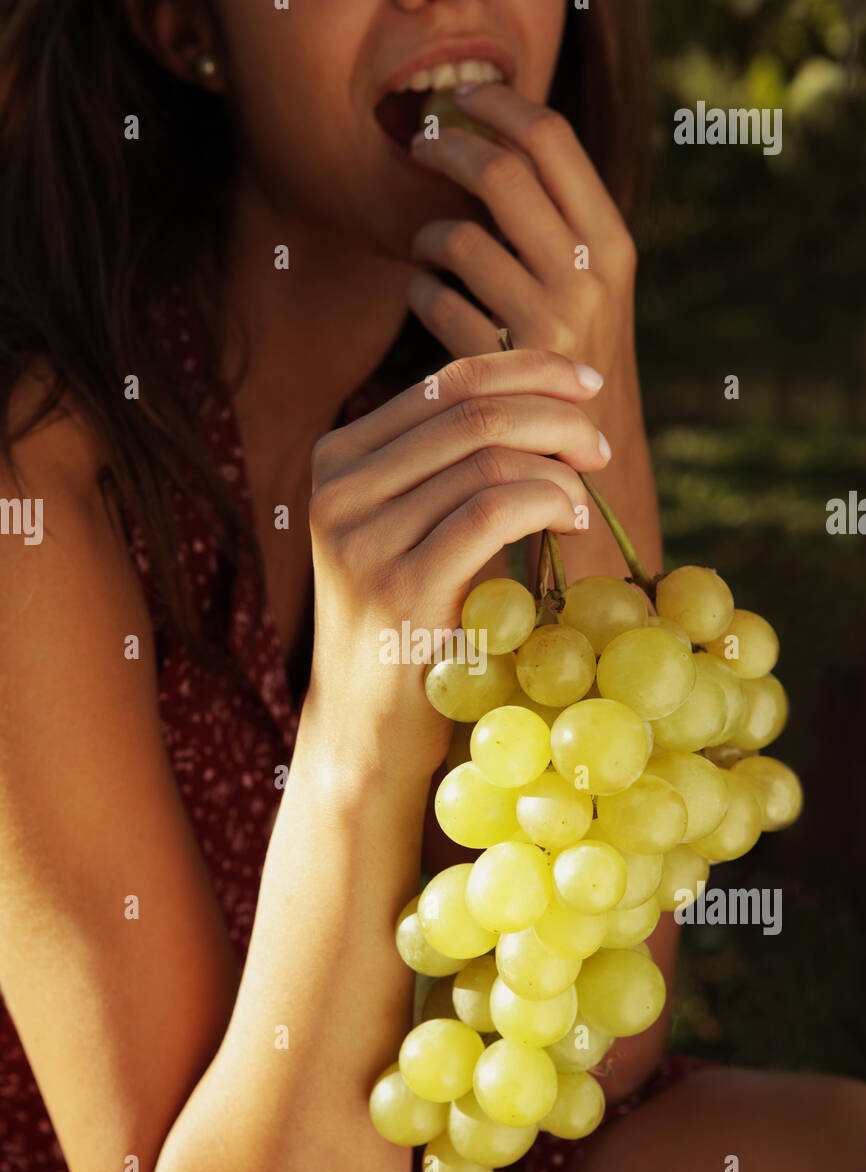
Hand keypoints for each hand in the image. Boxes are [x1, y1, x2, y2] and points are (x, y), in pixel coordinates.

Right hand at [305, 350, 610, 773]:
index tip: (585, 386)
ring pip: (488, 459)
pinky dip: (548, 504)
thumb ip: (445, 468)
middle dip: (556, 416)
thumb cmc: (409, 626)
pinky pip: (493, 512)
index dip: (529, 370)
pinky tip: (571, 524)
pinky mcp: (397, 587)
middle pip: (472, 411)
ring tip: (586, 502)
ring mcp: (361, 538)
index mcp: (339, 459)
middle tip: (600, 450)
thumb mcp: (410, 531)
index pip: (447, 382)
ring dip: (559, 470)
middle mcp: (338, 489)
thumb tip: (538, 401)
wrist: (368, 730)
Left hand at [407, 84, 636, 378]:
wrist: (592, 466)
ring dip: (427, 234)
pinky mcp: (500, 367)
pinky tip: (425, 298)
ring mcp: (544, 325)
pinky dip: (419, 291)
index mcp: (613, 245)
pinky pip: (434, 301)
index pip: (553, 139)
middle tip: (422, 146)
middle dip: (448, 148)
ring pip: (459, 238)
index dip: (500, 103)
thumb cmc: (579, 364)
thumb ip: (561, 226)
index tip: (465, 95)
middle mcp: (587, 278)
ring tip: (427, 247)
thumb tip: (495, 147)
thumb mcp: (597, 291)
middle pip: (499, 172)